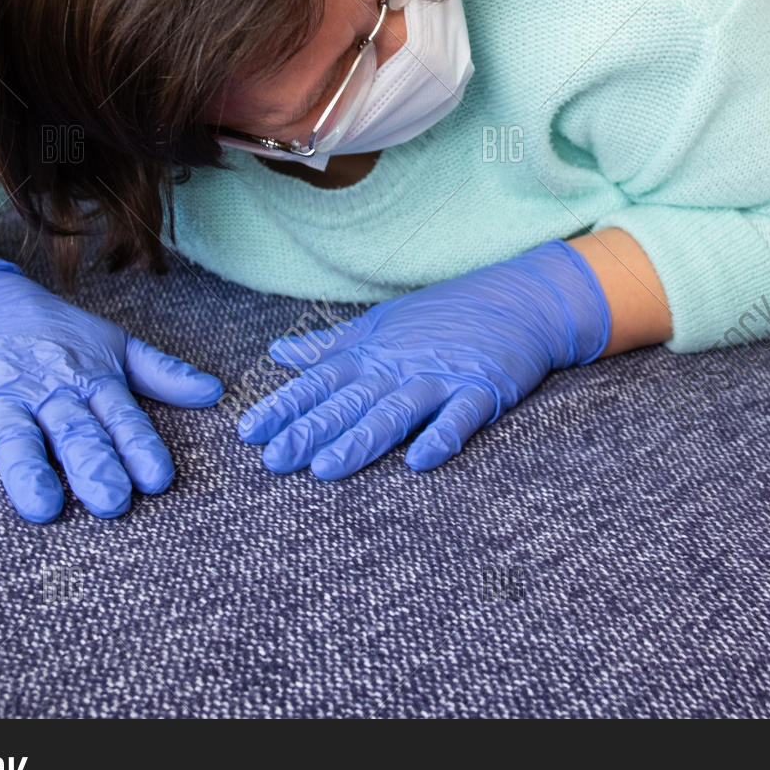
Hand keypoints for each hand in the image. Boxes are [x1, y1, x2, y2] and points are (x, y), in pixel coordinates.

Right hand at [0, 257, 222, 522]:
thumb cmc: (54, 334)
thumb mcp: (113, 347)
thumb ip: (163, 375)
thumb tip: (217, 392)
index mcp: (90, 381)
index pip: (121, 417)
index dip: (140, 446)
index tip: (160, 479)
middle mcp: (47, 392)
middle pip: (73, 432)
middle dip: (94, 465)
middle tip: (113, 501)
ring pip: (15, 437)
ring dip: (28, 471)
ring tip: (43, 507)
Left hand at [237, 239, 609, 479]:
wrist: (521, 300)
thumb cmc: (447, 315)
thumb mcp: (381, 324)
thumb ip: (330, 345)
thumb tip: (277, 353)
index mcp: (373, 352)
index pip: (319, 381)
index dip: (284, 406)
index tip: (248, 432)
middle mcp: (400, 365)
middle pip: (350, 401)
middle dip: (310, 430)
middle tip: (274, 461)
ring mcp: (442, 376)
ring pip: (395, 411)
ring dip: (361, 440)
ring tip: (327, 469)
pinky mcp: (483, 388)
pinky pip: (460, 417)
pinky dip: (441, 437)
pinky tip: (420, 463)